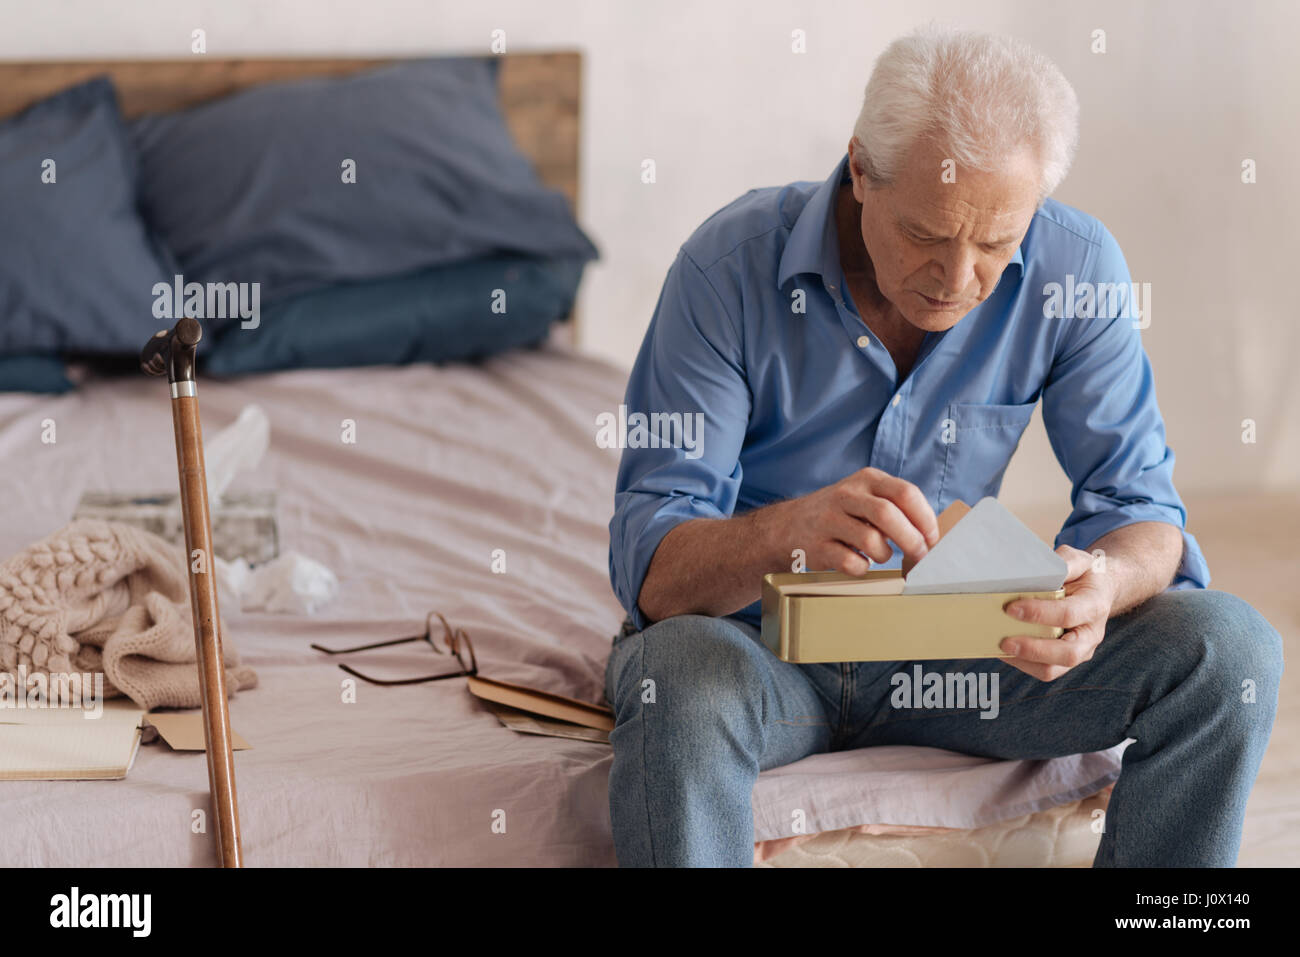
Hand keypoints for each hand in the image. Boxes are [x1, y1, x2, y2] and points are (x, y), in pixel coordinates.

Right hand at [772, 467, 939, 574]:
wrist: (788, 526)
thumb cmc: (840, 514)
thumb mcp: (865, 496)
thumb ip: (896, 507)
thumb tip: (931, 535)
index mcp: (867, 479)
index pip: (906, 493)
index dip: (925, 519)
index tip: (932, 539)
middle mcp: (847, 495)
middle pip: (889, 515)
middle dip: (911, 541)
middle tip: (919, 556)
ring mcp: (829, 520)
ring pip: (871, 542)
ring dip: (885, 555)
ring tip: (880, 555)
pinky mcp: (817, 546)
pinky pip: (852, 563)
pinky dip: (862, 569)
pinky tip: (858, 562)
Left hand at [998, 544, 1115, 681]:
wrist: (1101, 590)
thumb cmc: (1086, 574)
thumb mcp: (1081, 560)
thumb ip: (1065, 563)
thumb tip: (1040, 570)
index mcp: (1095, 606)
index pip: (1068, 614)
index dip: (1040, 613)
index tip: (1011, 608)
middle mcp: (1091, 635)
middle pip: (1068, 654)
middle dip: (1034, 649)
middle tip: (1005, 641)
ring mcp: (1080, 650)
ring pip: (1054, 669)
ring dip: (1024, 661)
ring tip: (999, 647)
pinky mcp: (1066, 659)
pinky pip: (1044, 669)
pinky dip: (1022, 663)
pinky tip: (1003, 650)